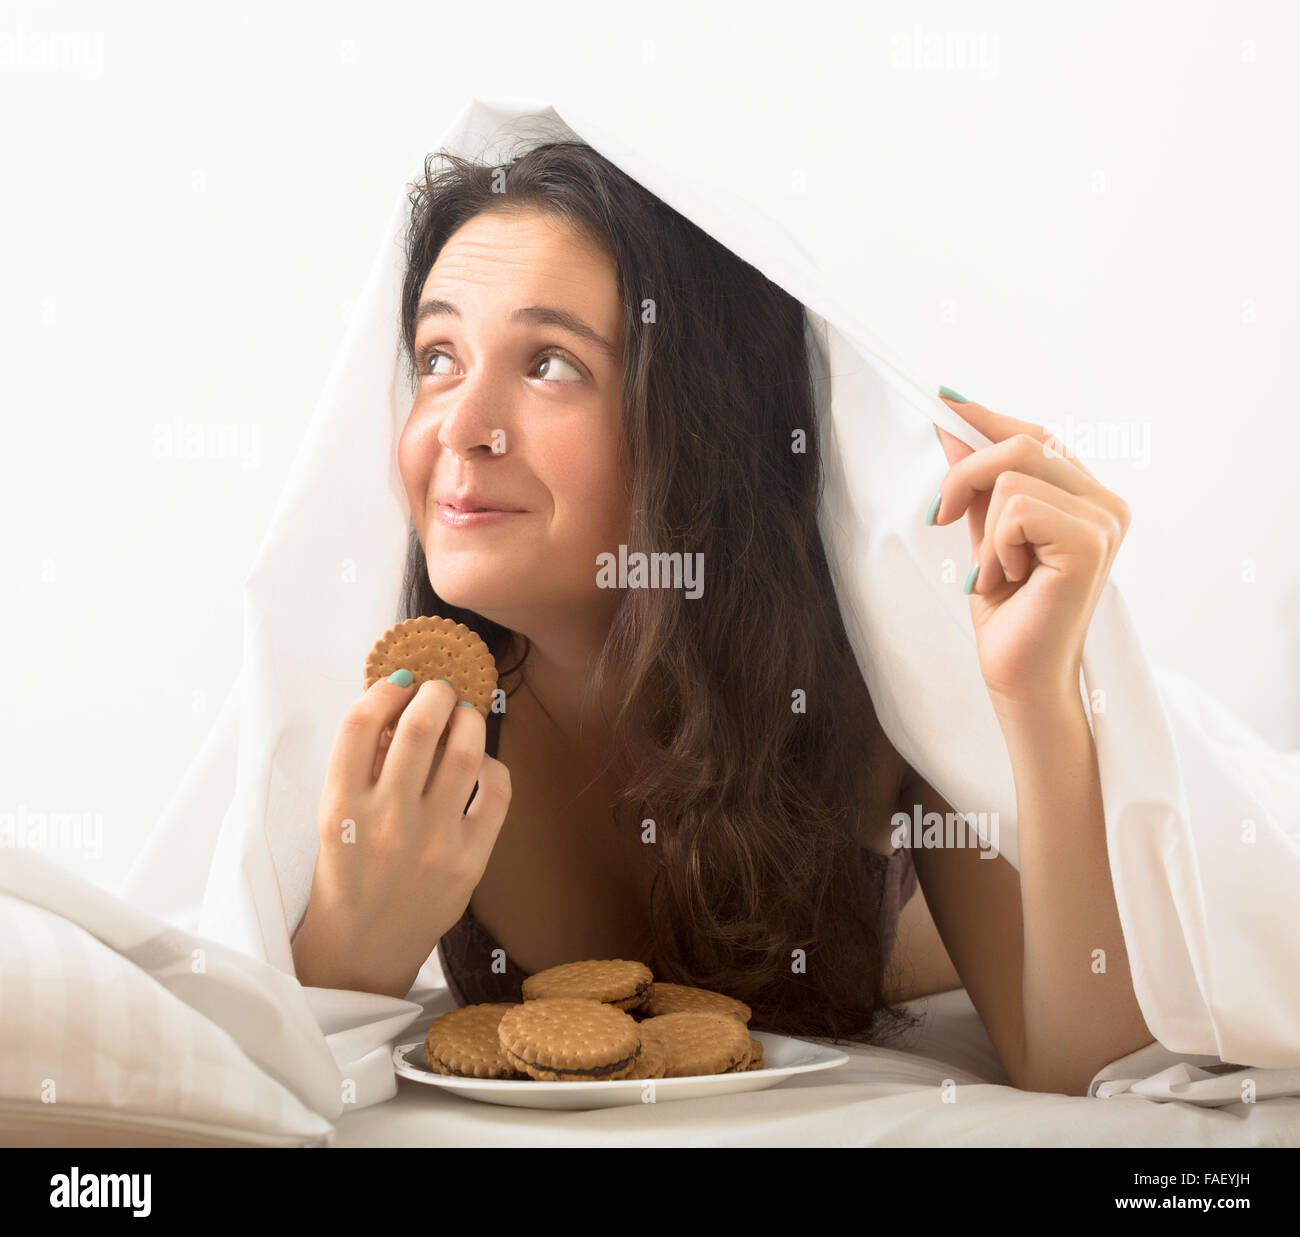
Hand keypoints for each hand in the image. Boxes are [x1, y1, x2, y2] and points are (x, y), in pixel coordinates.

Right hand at [292, 676, 510, 997]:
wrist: (363, 948)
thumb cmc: (348, 872)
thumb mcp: (336, 818)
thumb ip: (362, 767)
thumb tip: (400, 704)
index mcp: (341, 808)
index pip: (359, 725)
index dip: (383, 690)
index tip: (398, 681)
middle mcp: (386, 822)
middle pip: (419, 726)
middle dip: (435, 692)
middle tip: (439, 689)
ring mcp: (432, 843)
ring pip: (465, 752)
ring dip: (468, 719)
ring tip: (463, 716)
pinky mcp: (469, 862)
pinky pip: (498, 792)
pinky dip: (493, 766)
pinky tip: (481, 764)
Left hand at [929, 390, 1130, 715]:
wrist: (1018, 677)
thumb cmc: (1008, 615)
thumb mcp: (984, 535)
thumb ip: (977, 484)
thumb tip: (952, 427)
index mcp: (1088, 499)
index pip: (1038, 435)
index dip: (988, 417)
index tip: (944, 399)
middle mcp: (1106, 504)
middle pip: (1025, 441)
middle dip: (966, 475)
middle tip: (941, 517)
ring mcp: (1104, 521)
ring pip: (1012, 475)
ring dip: (984, 531)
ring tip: (997, 574)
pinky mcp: (1091, 541)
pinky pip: (1015, 507)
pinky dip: (995, 546)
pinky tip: (1010, 581)